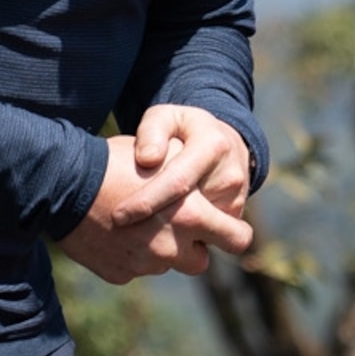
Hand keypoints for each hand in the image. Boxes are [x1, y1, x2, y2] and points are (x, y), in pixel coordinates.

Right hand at [60, 129, 254, 284]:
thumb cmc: (115, 162)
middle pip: (201, 261)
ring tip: (140, 224)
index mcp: (191, 216)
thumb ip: (191, 177)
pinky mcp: (120, 275)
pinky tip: (114, 233)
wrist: (62, 185)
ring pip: (166, 265)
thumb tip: (211, 185)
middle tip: (178, 226)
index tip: (228, 229)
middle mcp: (172, 248)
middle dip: (195, 247)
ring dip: (160, 251)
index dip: (235, 234)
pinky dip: (130, 256)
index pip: (238, 239)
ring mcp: (144, 265)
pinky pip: (134, 269)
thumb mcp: (162, 158)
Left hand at [108, 106, 255, 226]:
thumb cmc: (184, 130)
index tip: (119, 216)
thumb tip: (147, 160)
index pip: (177, 182)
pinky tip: (162, 229)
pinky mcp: (235, 217)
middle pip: (188, 213)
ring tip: (141, 227)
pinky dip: (182, 237)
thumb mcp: (164, 118)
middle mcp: (229, 176)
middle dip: (156, 229)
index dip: (146, 201)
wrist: (224, 143)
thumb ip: (152, 132)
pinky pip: (206, 235)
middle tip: (125, 233)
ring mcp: (235, 199)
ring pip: (197, 230)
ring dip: (168, 234)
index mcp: (212, 146)